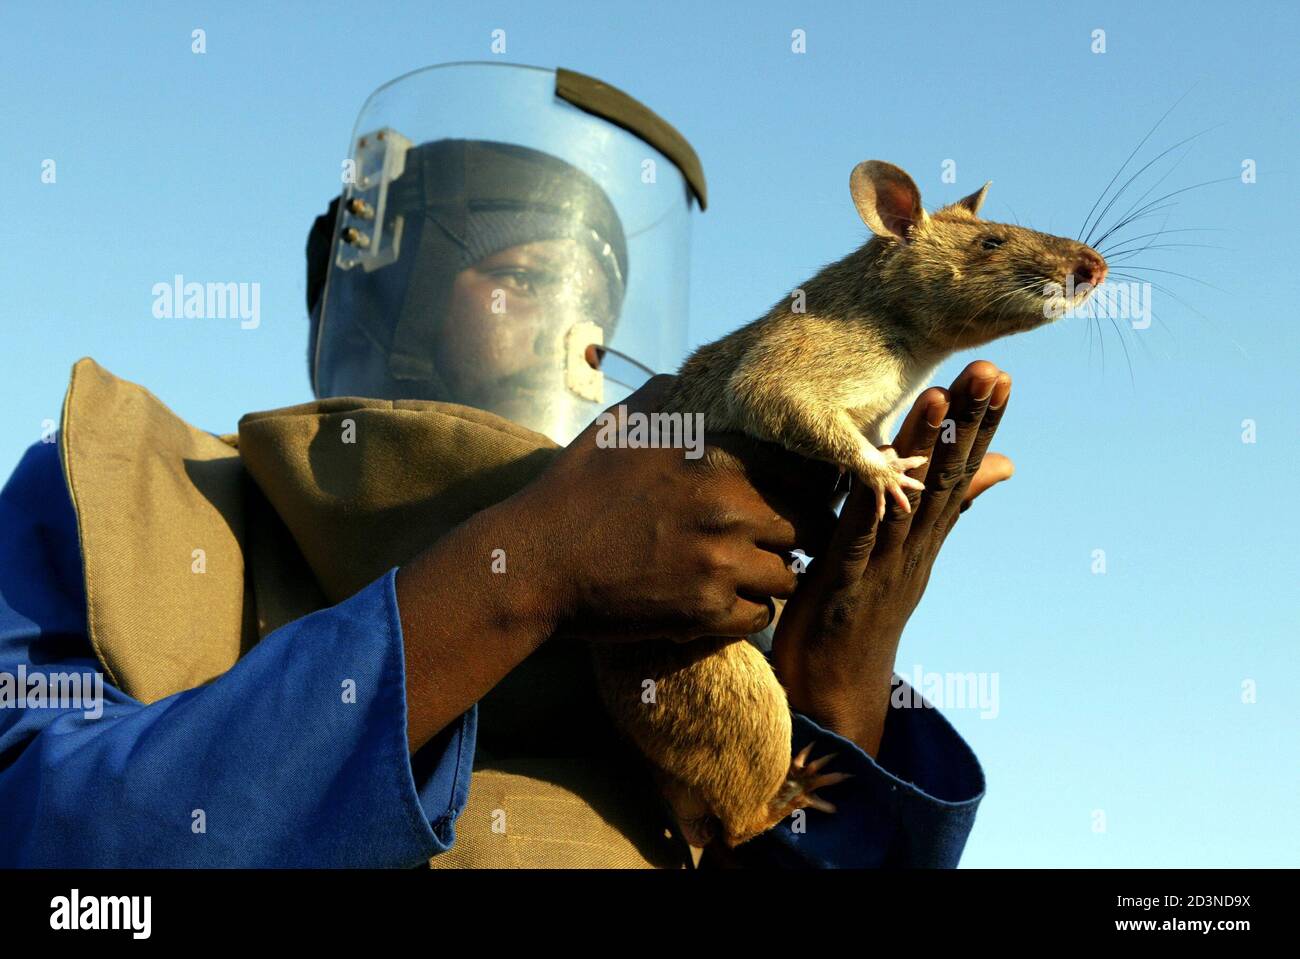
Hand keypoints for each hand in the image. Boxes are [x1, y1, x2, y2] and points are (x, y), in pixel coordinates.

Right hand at [513, 375, 839, 643]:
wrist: (535, 562)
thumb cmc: (574, 489)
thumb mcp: (619, 423)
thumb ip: (670, 396)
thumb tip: (698, 380)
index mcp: (717, 458)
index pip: (805, 472)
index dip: (807, 486)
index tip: (794, 496)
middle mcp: (729, 508)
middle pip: (810, 526)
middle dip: (797, 533)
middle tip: (775, 539)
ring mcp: (720, 563)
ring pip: (790, 576)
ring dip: (774, 575)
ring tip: (750, 572)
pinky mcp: (705, 612)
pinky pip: (760, 617)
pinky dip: (749, 611)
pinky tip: (727, 600)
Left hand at [769, 360, 1013, 754]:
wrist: (834, 692)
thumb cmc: (862, 615)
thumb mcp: (908, 557)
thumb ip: (946, 511)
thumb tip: (1000, 467)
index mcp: (923, 539)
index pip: (958, 473)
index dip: (978, 425)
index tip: (1000, 376)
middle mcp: (913, 549)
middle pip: (946, 479)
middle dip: (968, 424)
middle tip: (991, 370)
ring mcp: (883, 567)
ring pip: (911, 502)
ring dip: (925, 451)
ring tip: (942, 396)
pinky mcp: (846, 586)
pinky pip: (861, 537)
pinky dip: (874, 503)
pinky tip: (882, 471)